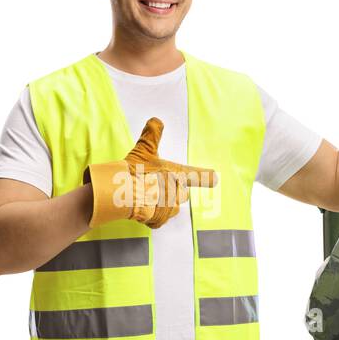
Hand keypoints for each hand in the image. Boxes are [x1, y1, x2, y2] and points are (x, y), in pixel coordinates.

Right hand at [84, 118, 217, 228]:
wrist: (123, 193)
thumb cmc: (134, 171)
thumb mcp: (143, 150)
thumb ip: (151, 135)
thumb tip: (156, 119)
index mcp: (176, 174)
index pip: (195, 175)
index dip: (205, 176)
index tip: (215, 178)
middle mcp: (177, 192)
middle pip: (180, 194)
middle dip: (169, 191)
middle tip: (152, 186)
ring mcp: (169, 208)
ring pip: (169, 208)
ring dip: (159, 204)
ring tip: (143, 197)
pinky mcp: (158, 220)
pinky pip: (157, 219)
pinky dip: (149, 215)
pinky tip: (139, 208)